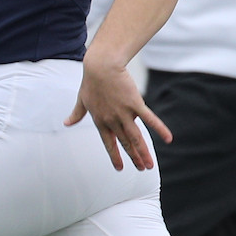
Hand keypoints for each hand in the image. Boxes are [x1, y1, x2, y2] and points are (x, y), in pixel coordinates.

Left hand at [66, 53, 171, 171]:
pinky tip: (169, 138)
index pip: (109, 143)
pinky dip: (160, 129)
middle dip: (134, 158)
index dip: (115, 156)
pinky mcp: (136, 104)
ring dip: (143, 152)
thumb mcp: (81, 100)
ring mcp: (124, 113)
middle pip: (125, 143)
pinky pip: (150, 119)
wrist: (101, 66)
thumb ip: (76, 114)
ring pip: (136, 138)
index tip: (120, 168)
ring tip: (150, 165)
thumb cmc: (91, 81)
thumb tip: (66, 123)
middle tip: (143, 169)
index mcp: (100, 121)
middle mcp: (112, 121)